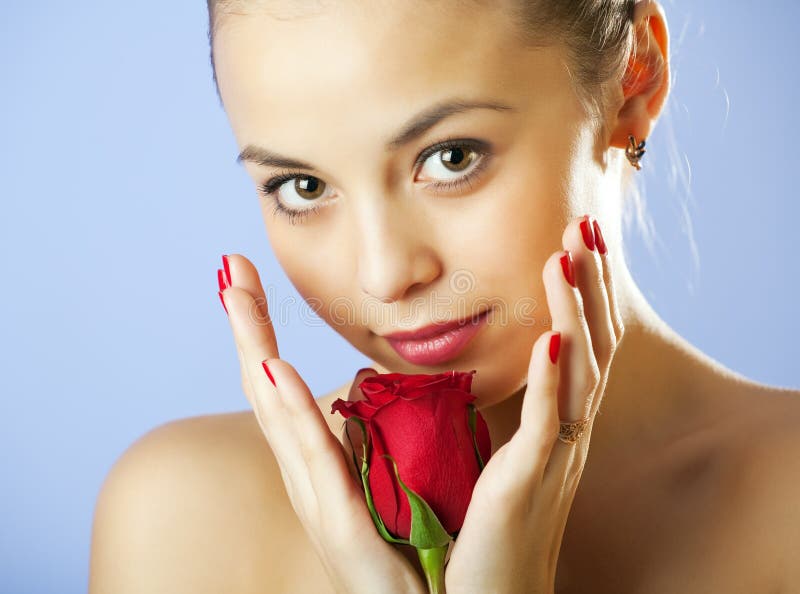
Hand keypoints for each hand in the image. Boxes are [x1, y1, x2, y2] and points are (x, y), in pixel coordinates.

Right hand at [217, 254, 425, 593]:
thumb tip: (365, 379)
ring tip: (238, 296)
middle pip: (265, 388)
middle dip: (246, 326)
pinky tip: (275, 371)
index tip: (245, 276)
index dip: (260, 331)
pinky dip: (290, 412)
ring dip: (255, 349)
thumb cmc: (412, 547)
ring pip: (277, 413)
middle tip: (229, 268)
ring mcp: (315, 499)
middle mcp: (305, 474)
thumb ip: (372, 428)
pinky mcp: (339, 525)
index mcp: (317, 459)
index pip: (279, 383)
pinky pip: (312, 459)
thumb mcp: (391, 474)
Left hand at [444, 215, 624, 593]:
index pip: (580, 346)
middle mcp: (567, 435)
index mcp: (556, 425)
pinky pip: (548, 422)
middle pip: (593, 345)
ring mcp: (554, 457)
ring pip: (579, 371)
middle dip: (591, 285)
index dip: (584, 294)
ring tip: (566, 255)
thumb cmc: (485, 529)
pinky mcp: (529, 481)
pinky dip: (553, 376)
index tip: (575, 243)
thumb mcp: (494, 458)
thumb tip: (461, 373)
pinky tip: (552, 335)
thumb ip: (492, 414)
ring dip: (576, 311)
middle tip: (584, 226)